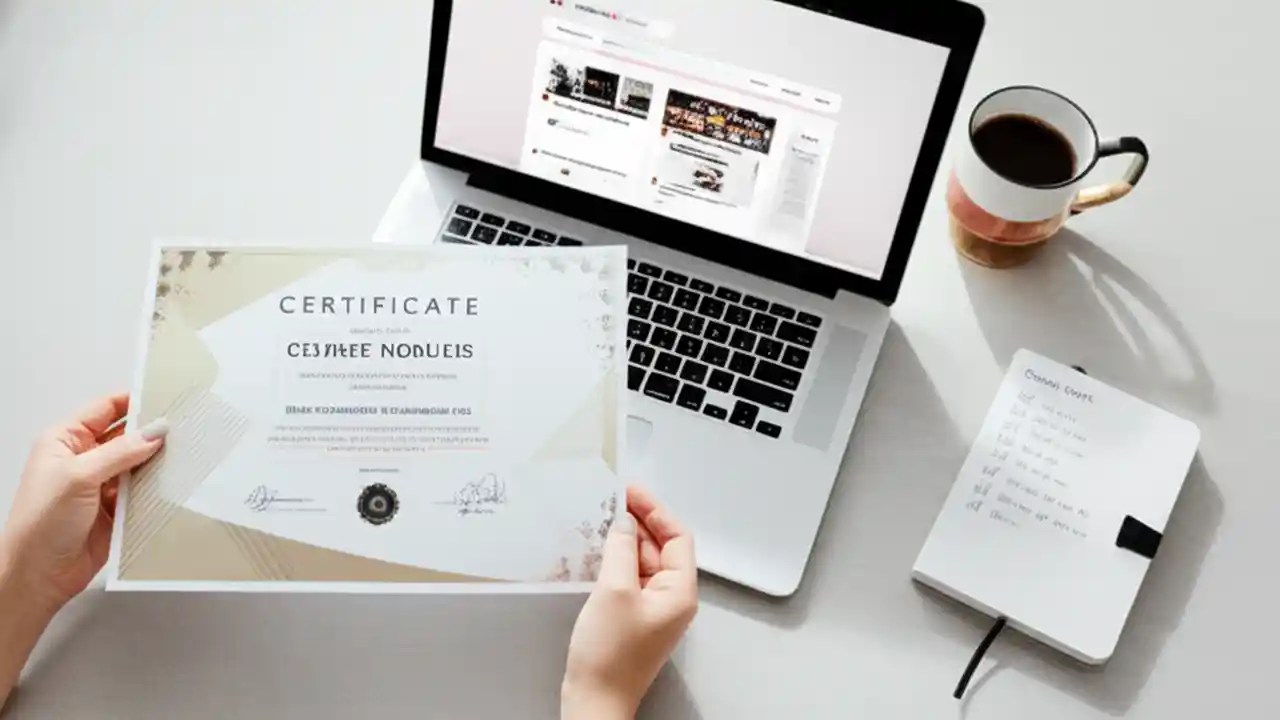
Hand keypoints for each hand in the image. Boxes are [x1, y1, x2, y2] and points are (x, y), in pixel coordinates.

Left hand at [1, 393, 166, 609]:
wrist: (37, 575)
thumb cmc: (39, 525)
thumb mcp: (78, 476)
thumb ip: (120, 451)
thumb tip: (154, 431)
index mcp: (64, 441)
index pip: (105, 409)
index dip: (134, 402)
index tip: (164, 399)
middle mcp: (82, 460)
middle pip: (126, 436)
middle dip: (151, 433)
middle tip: (181, 429)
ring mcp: (99, 485)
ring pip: (138, 465)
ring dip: (156, 464)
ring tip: (181, 456)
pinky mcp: (115, 510)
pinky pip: (142, 493)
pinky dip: (156, 490)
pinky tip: (170, 486)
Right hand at [562, 486, 697, 719]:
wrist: (594, 701)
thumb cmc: (609, 653)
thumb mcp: (614, 590)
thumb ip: (621, 550)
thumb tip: (624, 524)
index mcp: (680, 591)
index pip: (678, 537)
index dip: (655, 510)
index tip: (630, 492)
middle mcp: (672, 598)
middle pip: (661, 547)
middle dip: (639, 522)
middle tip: (611, 500)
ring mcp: (652, 609)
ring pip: (644, 562)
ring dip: (625, 540)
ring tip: (600, 519)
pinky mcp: (633, 618)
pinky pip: (630, 579)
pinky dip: (617, 560)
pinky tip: (597, 551)